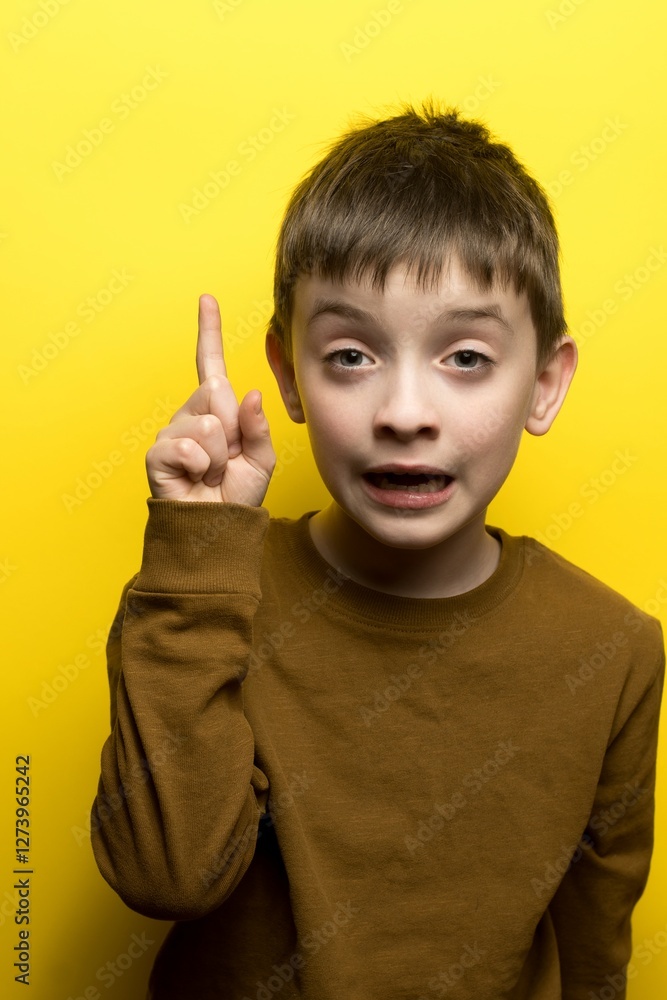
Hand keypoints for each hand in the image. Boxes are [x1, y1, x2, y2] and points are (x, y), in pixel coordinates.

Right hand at [145, 294, 275, 504]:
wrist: (216, 529)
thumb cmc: (236, 495)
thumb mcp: (261, 460)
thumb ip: (258, 427)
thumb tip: (250, 394)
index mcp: (216, 411)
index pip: (211, 365)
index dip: (209, 332)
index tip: (207, 300)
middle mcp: (191, 414)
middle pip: (217, 392)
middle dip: (233, 430)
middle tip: (228, 460)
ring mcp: (172, 431)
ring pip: (208, 422)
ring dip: (220, 455)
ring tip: (212, 473)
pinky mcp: (158, 452)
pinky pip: (189, 444)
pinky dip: (202, 465)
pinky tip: (196, 477)